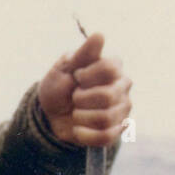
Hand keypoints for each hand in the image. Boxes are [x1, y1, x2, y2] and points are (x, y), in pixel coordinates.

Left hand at [37, 32, 131, 146]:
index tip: (76, 76)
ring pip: (106, 119)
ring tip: (76, 113)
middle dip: (82, 99)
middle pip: (108, 96)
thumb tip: (99, 36)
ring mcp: (122, 110)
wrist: (51, 113)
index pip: (110, 69)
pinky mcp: (115, 131)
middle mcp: (123, 88)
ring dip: (81, 118)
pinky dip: (85, 135)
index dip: (87, 76)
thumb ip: (83, 54)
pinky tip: (77, 129)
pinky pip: (106, 138)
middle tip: (74, 97)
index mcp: (114, 68)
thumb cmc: (60, 85)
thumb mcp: (65, 67)